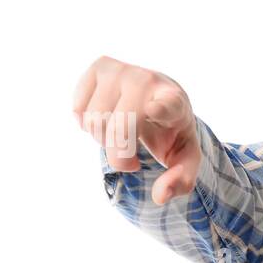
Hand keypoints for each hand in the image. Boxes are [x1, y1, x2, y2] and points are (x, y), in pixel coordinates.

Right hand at [72, 55, 199, 204]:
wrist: (161, 99)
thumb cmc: (171, 133)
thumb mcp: (184, 159)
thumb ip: (180, 181)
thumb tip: (160, 196)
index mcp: (176, 103)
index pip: (167, 105)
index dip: (160, 109)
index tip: (154, 110)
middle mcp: (149, 81)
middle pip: (119, 129)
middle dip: (119, 156)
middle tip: (132, 162)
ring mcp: (123, 70)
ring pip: (94, 121)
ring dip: (102, 140)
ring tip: (120, 136)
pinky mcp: (100, 67)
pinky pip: (78, 109)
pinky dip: (86, 124)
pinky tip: (105, 120)